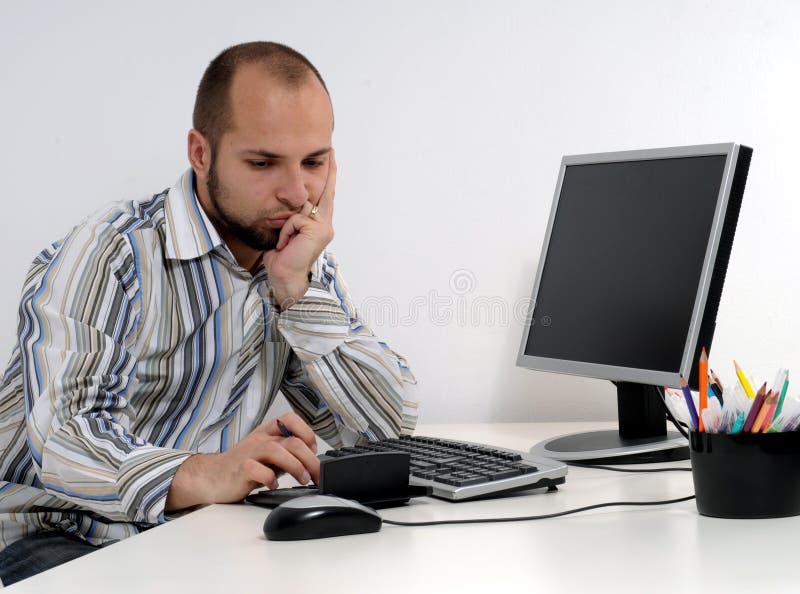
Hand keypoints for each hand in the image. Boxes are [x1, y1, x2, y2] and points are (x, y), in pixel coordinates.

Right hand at [165, 412, 319, 511]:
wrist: (212, 477)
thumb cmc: (243, 466)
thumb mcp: (269, 456)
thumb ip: (288, 454)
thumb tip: (313, 461)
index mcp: (267, 433)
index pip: (290, 419)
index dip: (307, 432)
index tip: (313, 449)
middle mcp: (259, 440)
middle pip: (292, 441)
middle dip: (310, 459)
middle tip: (315, 474)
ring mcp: (249, 453)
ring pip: (277, 451)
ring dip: (295, 467)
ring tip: (302, 480)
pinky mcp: (240, 470)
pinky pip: (257, 470)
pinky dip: (270, 479)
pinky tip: (273, 486)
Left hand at [263, 150, 335, 309]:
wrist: (283, 277)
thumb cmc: (281, 258)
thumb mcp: (286, 231)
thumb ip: (292, 216)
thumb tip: (292, 202)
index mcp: (319, 224)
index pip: (326, 196)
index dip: (330, 176)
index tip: (332, 157)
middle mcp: (326, 224)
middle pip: (324, 193)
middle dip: (329, 173)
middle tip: (332, 150)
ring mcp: (324, 227)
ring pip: (300, 208)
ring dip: (286, 225)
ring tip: (284, 243)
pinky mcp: (318, 230)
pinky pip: (295, 219)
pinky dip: (285, 232)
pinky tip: (285, 245)